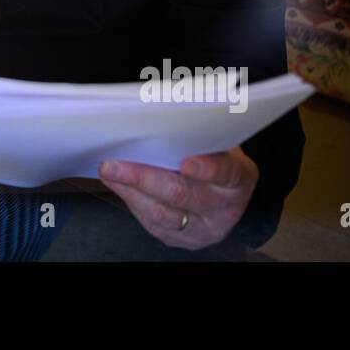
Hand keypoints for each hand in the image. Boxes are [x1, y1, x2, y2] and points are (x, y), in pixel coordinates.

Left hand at [98, 146, 257, 248]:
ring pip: (162, 213)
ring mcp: (202, 229)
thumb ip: (197, 132)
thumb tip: (158, 111)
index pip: (227, 173)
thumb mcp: (216, 140)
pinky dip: (130, 199)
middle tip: (115, 164)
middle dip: (145, 178)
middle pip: (184, 195)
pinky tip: (116, 183)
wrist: (220, 193)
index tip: (186, 163)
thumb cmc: (213, 155)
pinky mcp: (179, 238)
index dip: (207, 169)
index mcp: (240, 178)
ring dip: (130, 190)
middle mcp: (225, 209)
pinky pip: (151, 222)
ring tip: (108, 171)